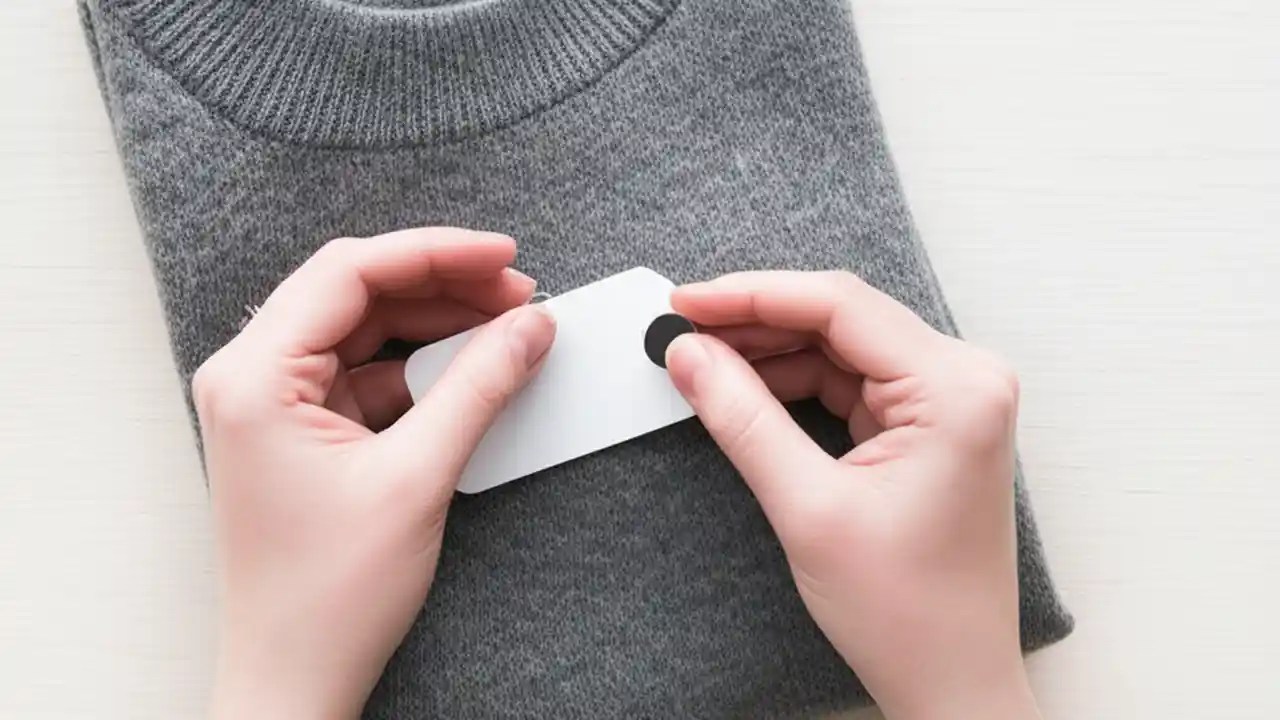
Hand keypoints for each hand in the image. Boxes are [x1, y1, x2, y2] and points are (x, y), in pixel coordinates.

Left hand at [193, 228, 555, 719]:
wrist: (294, 678)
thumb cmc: (326, 598)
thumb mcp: (417, 478)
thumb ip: (480, 388)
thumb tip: (530, 327)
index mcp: (255, 376)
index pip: (351, 272)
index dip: (437, 253)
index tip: (505, 256)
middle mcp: (253, 378)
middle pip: (359, 293)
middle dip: (444, 287)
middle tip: (520, 296)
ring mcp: (276, 404)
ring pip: (367, 330)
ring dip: (438, 325)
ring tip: (508, 327)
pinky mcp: (302, 431)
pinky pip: (369, 374)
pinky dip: (423, 368)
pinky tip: (473, 370)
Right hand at [664, 272, 1038, 719]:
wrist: (951, 680)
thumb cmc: (906, 612)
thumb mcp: (807, 507)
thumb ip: (742, 418)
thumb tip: (690, 353)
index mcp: (956, 389)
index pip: (839, 307)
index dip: (751, 295)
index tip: (685, 300)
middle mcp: (965, 380)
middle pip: (842, 318)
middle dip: (757, 320)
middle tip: (683, 327)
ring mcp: (952, 400)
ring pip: (843, 347)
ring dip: (772, 350)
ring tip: (702, 357)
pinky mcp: (932, 424)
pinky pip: (853, 380)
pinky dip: (797, 381)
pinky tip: (746, 384)